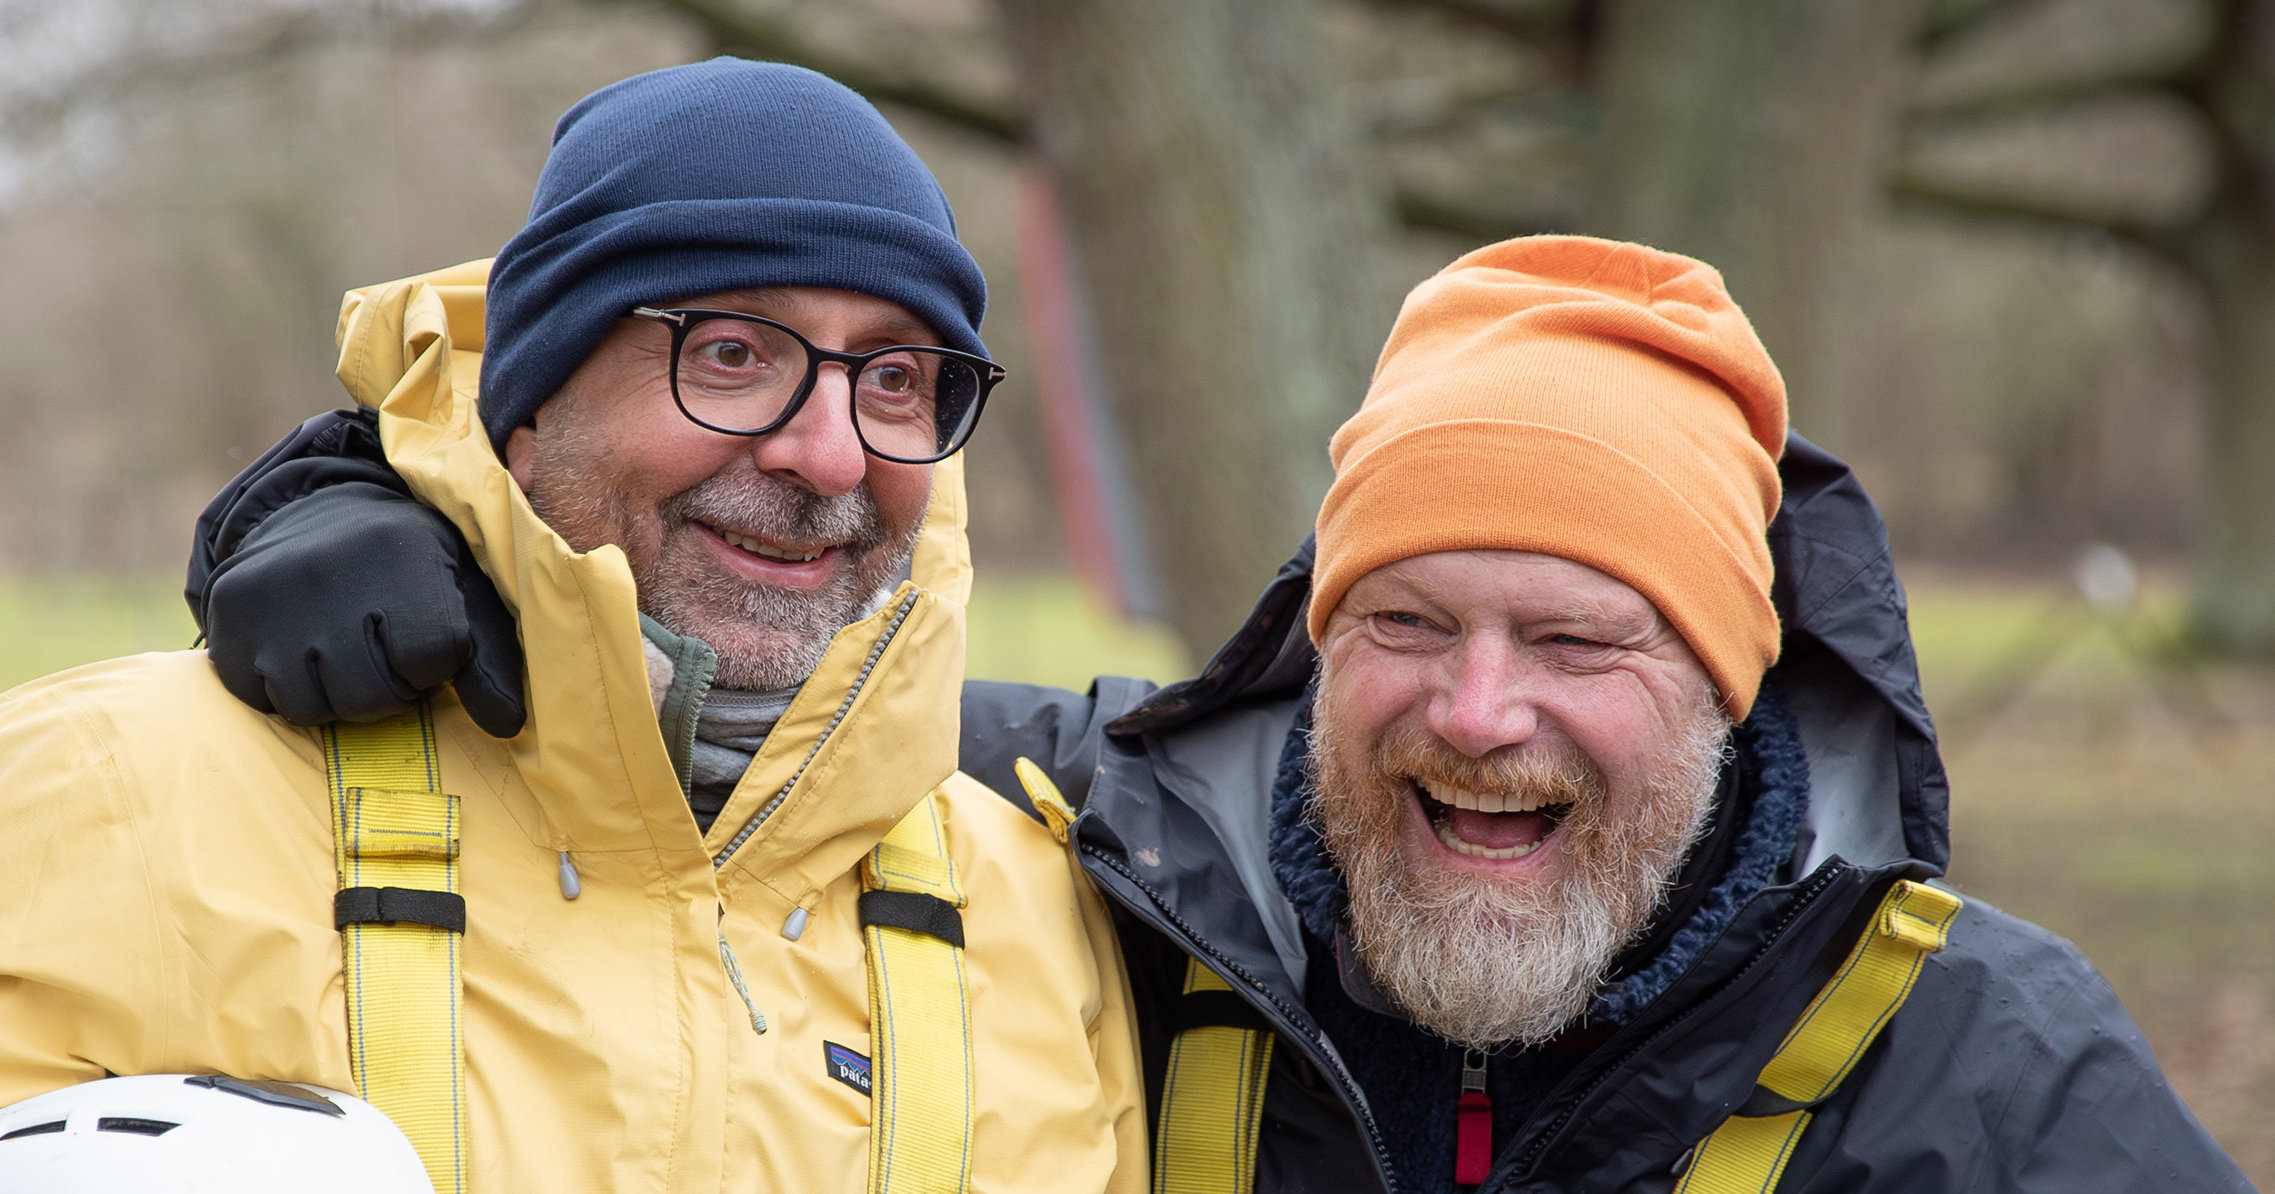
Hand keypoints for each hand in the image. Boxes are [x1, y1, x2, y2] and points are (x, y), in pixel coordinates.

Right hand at [200, 481, 525, 735]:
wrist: (315, 513)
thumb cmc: (407, 565)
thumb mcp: (463, 590)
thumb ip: (493, 656)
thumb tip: (509, 726)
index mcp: (404, 560)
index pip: (434, 658)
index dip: (433, 662)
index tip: (423, 637)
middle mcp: (332, 575)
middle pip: (371, 697)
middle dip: (386, 688)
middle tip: (381, 651)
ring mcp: (273, 597)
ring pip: (313, 707)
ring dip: (334, 695)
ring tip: (341, 651)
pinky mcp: (229, 617)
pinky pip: (262, 699)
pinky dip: (283, 688)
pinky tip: (298, 650)